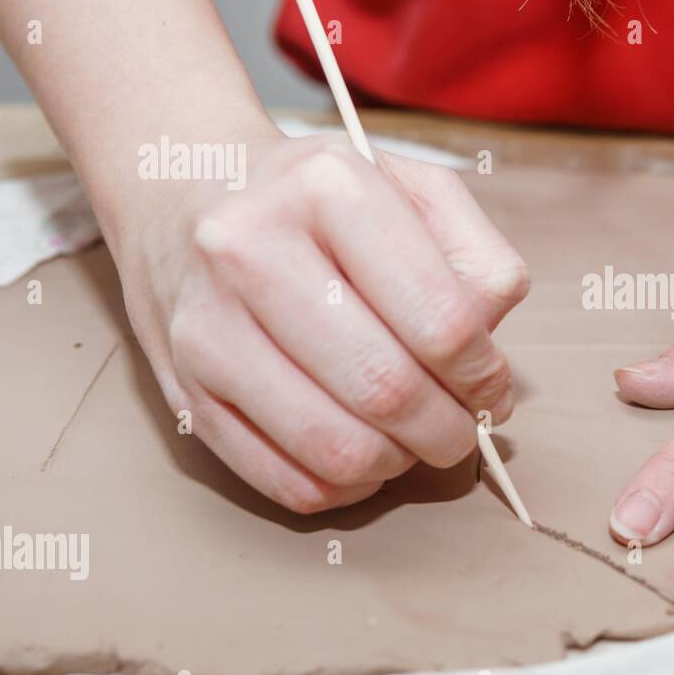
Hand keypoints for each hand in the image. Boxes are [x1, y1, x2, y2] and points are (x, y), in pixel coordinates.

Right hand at [118, 130, 529, 512]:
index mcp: (328, 189)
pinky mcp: (183, 391)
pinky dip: (345, 488)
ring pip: (336, 449)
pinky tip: (363, 454)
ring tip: (414, 440)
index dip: (482, 373)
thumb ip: (478, 262)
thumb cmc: (322, 202)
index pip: (439, 320)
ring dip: (399, 463)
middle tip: (464, 427)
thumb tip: (488, 370)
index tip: (491, 385)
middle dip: (448, 429)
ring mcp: (207, 326)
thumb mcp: (413, 189)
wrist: (185, 187)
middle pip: (386, 390)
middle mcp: (251, 249)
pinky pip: (287, 482)